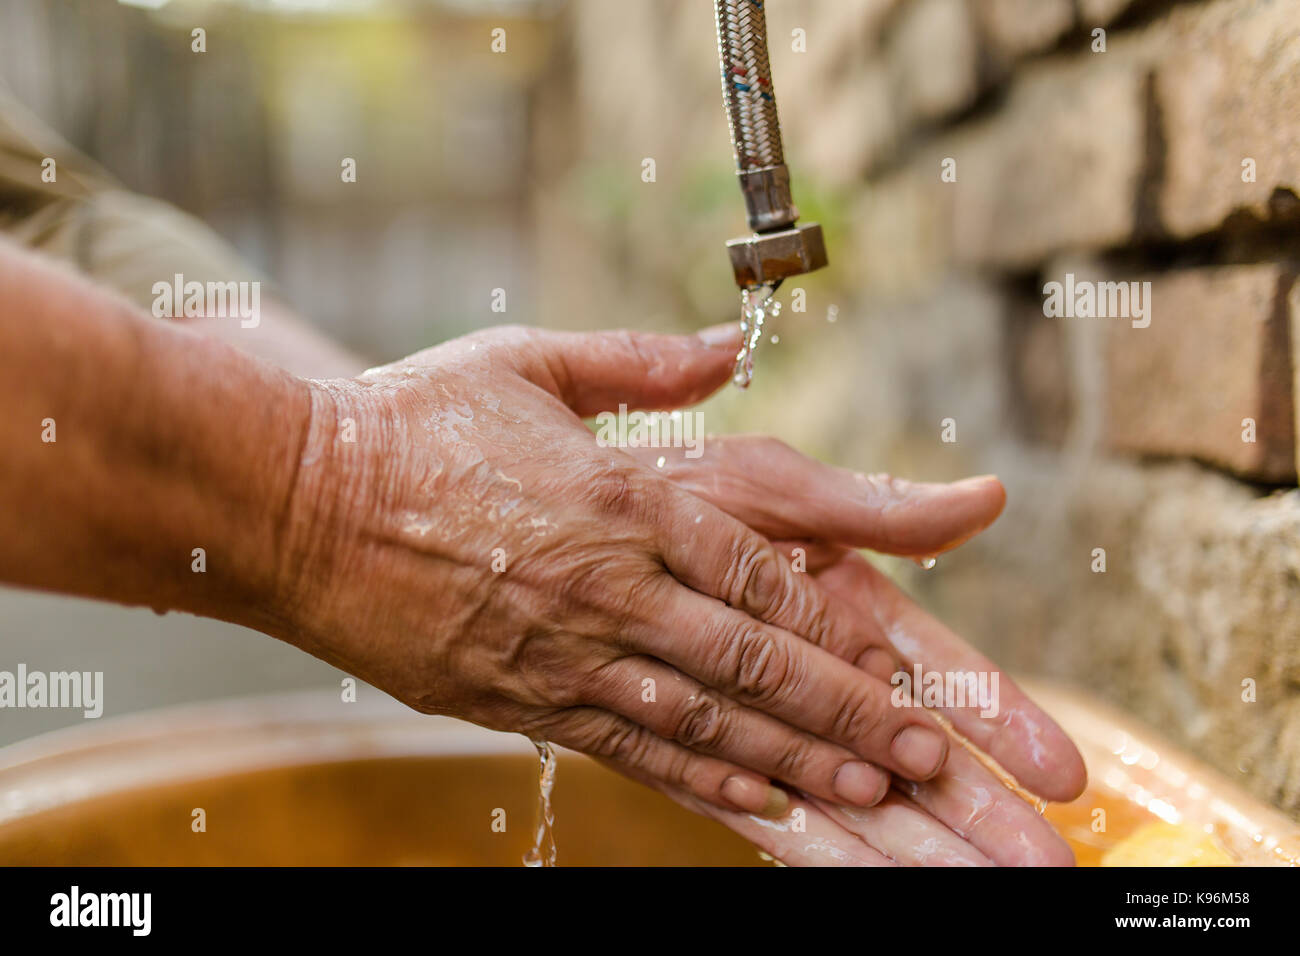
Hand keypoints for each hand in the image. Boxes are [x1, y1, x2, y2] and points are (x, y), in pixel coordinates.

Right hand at [273, 324, 961, 819]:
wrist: (290, 499)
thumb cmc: (413, 420)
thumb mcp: (530, 361)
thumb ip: (642, 362)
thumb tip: (730, 342)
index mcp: (622, 498)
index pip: (759, 577)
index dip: (840, 633)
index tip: (907, 673)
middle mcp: (606, 585)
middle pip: (752, 664)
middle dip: (849, 715)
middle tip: (926, 759)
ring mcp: (560, 652)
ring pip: (702, 722)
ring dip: (795, 762)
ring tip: (873, 795)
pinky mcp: (515, 700)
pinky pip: (624, 750)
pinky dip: (698, 781)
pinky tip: (759, 805)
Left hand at [622, 436, 1084, 864]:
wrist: (544, 508)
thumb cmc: (666, 479)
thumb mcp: (773, 486)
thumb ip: (872, 506)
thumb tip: (988, 499)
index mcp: (834, 603)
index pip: (932, 671)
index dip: (997, 718)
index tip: (1060, 770)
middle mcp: (803, 667)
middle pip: (903, 748)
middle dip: (970, 805)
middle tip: (1044, 863)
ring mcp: (751, 713)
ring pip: (840, 789)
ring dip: (905, 841)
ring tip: (979, 888)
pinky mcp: (684, 749)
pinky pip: (750, 804)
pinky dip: (806, 840)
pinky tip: (862, 877)